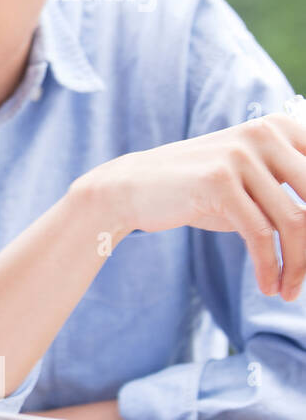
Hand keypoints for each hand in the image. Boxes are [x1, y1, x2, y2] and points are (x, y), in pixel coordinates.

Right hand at [78, 112, 305, 298]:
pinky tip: (268, 286)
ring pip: (294, 222)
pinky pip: (260, 235)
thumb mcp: (248, 184)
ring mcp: (240, 155)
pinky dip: (270, 267)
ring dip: (298, 265)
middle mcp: (264, 134)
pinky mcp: (219, 181)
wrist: (129, 189)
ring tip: (289, 291)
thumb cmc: (196, 191)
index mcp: (278, 128)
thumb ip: (289, 194)